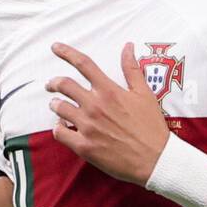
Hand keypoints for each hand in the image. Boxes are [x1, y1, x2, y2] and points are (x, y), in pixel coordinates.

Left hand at [46, 41, 171, 185]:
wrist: (154, 159)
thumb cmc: (151, 126)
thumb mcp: (145, 94)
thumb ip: (132, 69)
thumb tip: (127, 47)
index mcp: (109, 91)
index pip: (83, 64)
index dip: (67, 53)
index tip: (55, 47)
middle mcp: (95, 106)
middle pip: (64, 85)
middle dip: (54, 82)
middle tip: (51, 85)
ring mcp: (87, 126)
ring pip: (59, 108)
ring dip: (55, 104)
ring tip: (58, 106)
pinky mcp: (83, 146)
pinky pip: (59, 132)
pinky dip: (58, 127)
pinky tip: (63, 126)